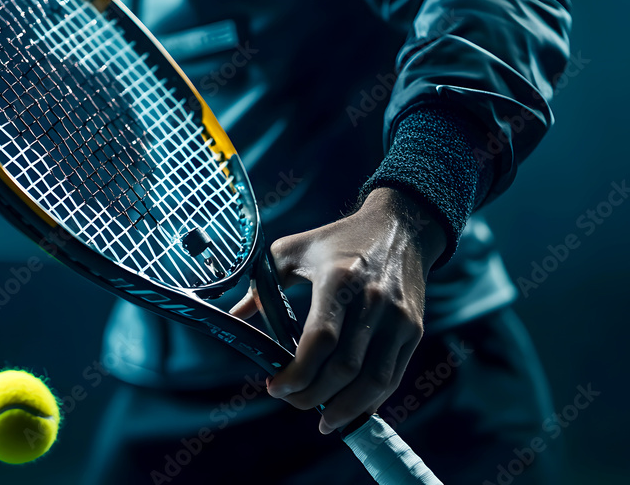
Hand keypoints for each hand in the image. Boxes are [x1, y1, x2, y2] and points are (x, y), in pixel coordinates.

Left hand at [230, 187, 446, 433]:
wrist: (402, 228)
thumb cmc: (337, 240)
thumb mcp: (292, 250)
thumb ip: (261, 284)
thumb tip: (235, 316)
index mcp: (339, 279)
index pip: (320, 340)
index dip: (296, 373)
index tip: (275, 387)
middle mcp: (373, 301)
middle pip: (344, 368)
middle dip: (313, 396)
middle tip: (290, 400)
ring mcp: (398, 319)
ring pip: (373, 381)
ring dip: (344, 409)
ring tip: (322, 420)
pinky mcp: (413, 331)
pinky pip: (392, 377)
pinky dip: (370, 401)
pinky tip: (349, 409)